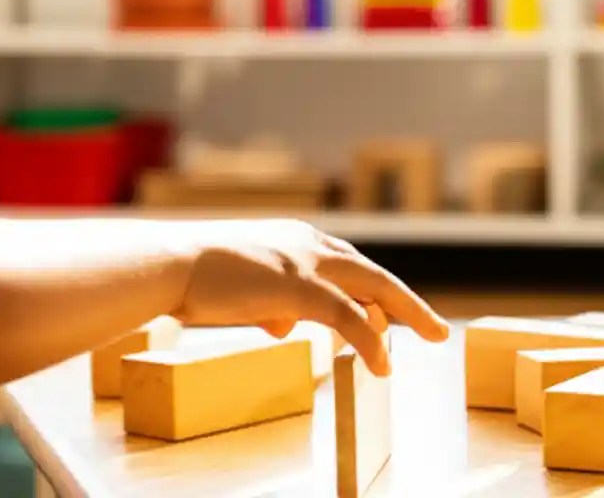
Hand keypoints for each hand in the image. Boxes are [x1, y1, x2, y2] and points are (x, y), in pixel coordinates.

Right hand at [171, 219, 449, 375]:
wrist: (169, 266)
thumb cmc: (193, 278)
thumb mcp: (240, 287)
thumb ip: (268, 301)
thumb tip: (283, 324)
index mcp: (293, 239)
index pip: (345, 263)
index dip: (370, 288)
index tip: (389, 310)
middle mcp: (306, 243)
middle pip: (371, 272)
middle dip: (406, 299)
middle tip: (434, 325)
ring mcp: (305, 263)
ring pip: (374, 287)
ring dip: (407, 314)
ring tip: (433, 335)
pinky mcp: (299, 287)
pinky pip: (348, 317)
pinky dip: (369, 341)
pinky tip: (383, 364)